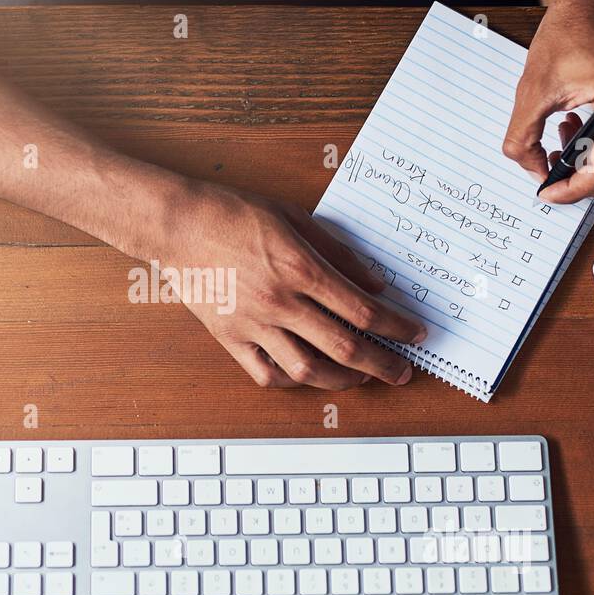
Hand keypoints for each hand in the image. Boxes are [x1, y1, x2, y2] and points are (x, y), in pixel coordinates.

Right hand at [153, 182, 426, 388]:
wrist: (177, 224)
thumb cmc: (233, 213)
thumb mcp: (296, 219)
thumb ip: (338, 254)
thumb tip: (375, 284)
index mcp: (301, 269)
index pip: (363, 311)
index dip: (397, 326)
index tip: (416, 333)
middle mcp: (280, 303)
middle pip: (345, 349)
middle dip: (383, 365)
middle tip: (402, 371)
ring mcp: (253, 325)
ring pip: (308, 371)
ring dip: (343, 381)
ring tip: (360, 379)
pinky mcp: (229, 337)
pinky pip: (266, 373)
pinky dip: (292, 381)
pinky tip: (307, 375)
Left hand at [503, 3, 593, 203]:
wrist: (590, 5)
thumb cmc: (566, 37)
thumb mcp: (531, 94)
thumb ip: (523, 141)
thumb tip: (534, 174)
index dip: (573, 190)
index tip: (547, 192)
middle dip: (584, 181)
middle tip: (552, 168)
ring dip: (590, 164)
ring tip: (560, 141)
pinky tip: (574, 127)